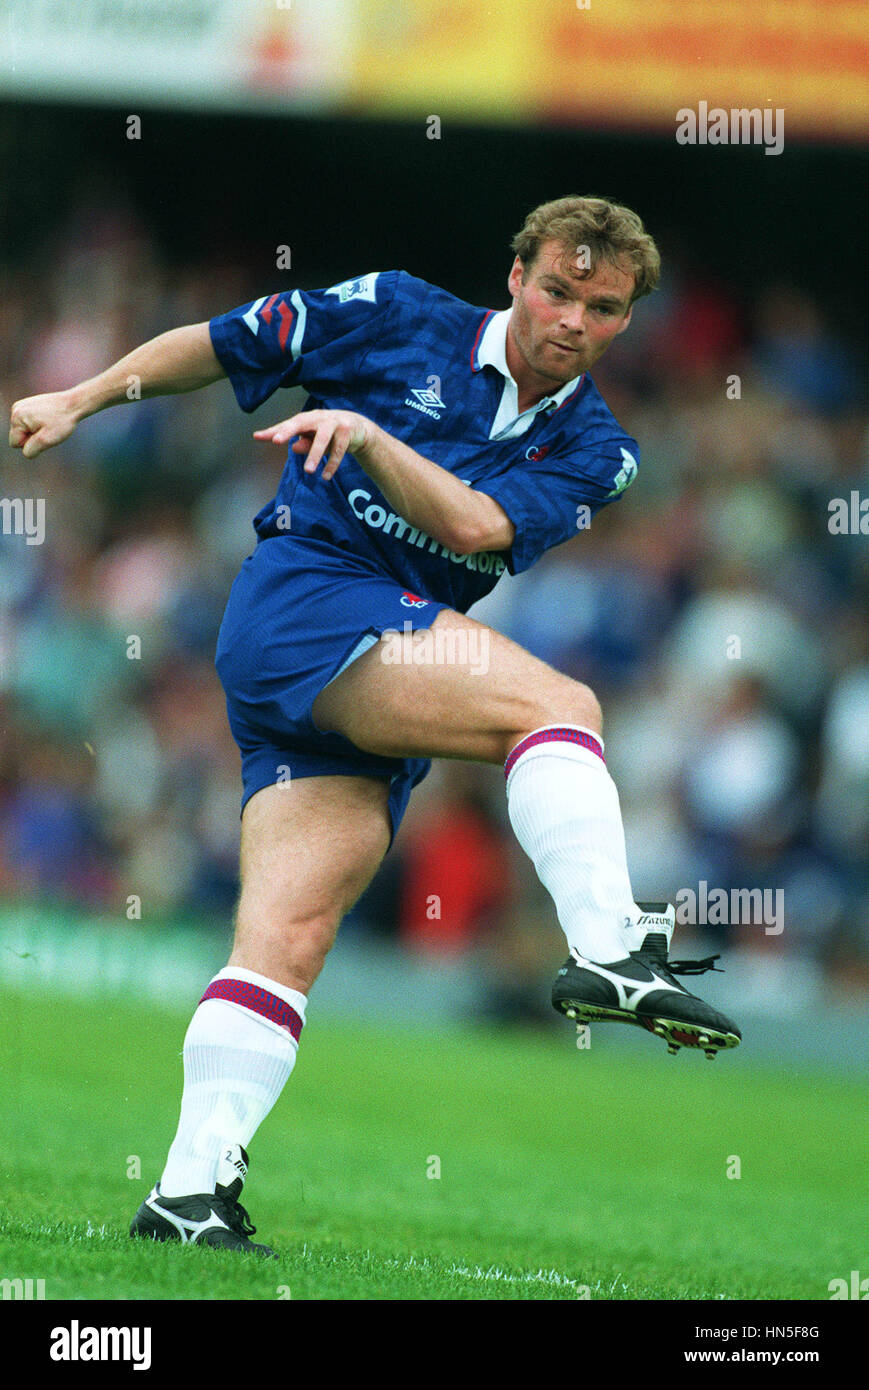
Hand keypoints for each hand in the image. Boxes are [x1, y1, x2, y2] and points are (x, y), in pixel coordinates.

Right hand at [9, 391, 80, 457]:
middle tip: (48, 429)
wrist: (74, 404)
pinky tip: (48, 418)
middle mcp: (15, 409)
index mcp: (17, 418)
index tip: (43, 434)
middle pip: (18, 436)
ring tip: (49, 423)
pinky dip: (37, 423)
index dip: (30, 444)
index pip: (15, 443)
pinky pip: (28, 422)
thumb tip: (25, 452)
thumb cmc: (62, 422)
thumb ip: (31, 450)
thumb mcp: (46, 440)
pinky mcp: (28, 404)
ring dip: (35, 430)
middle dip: (32, 437)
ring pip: (24, 429)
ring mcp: (21, 405)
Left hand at [254, 409, 375, 480]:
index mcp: (307, 418)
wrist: (359, 428)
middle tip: (276, 440)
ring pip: (322, 438)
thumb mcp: (314, 440)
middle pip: (301, 422)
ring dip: (315, 454)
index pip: (287, 425)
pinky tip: (325, 476)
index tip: (258, 437)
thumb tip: (294, 447)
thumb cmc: (330, 434)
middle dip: (288, 431)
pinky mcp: (347, 432)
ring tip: (308, 470)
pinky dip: (332, 464)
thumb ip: (304, 443)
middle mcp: (318, 417)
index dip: (273, 430)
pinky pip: (338, 449)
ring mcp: (334, 423)